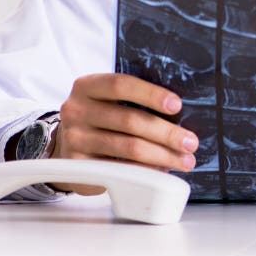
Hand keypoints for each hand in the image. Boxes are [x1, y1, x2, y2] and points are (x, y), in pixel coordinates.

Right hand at [50, 73, 198, 194]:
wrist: (65, 142)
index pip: (121, 85)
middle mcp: (76, 110)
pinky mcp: (78, 166)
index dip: (151, 94)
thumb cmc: (100, 115)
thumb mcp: (108, 99)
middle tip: (190, 142)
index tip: (177, 105)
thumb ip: (133, 98)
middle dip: (166, 133)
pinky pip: (119, 169)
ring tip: (184, 160)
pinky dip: (145, 170)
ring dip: (162, 155)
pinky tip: (162, 170)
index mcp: (87, 86)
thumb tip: (178, 112)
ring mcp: (75, 139)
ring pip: (128, 147)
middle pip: (129, 120)